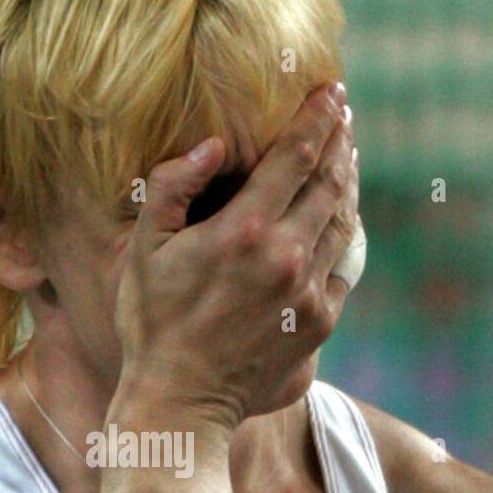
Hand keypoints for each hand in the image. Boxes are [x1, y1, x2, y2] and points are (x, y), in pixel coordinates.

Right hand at [115, 83, 358, 426]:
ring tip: (345, 158)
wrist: (180, 400)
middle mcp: (287, 256)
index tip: (332, 91)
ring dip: (347, 184)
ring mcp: (309, 292)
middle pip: (331, 182)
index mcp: (246, 229)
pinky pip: (343, 267)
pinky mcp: (320, 323)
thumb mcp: (145, 248)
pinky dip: (344, 235)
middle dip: (340, 142)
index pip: (297, 156)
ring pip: (343, 222)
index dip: (318, 118)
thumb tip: (214, 144)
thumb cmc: (152, 322)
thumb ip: (173, 186)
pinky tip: (337, 220)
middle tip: (342, 116)